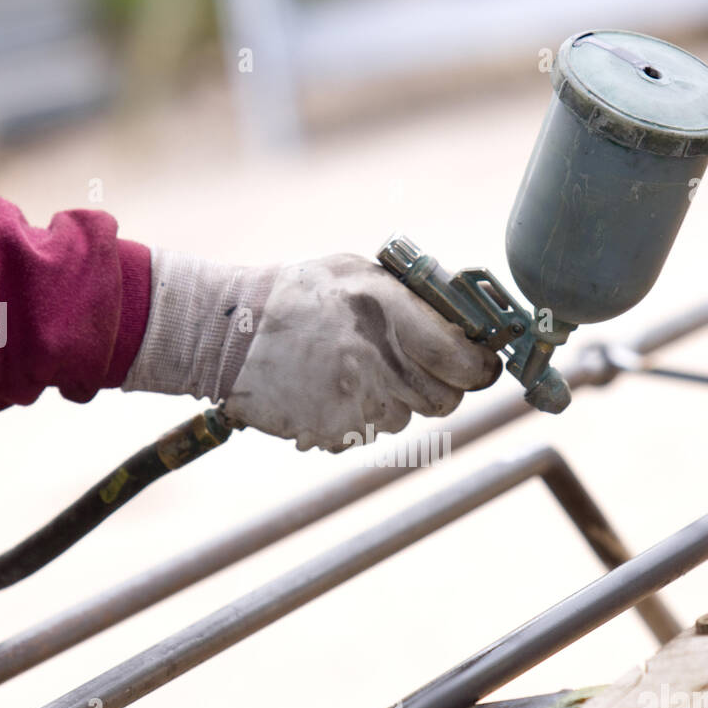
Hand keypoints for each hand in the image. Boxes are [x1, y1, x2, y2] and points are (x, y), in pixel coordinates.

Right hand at [224, 254, 500, 450]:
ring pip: (408, 418)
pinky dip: (361, 416)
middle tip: (416, 366)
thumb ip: (412, 298)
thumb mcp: (357, 273)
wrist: (227, 337)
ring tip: (357, 369)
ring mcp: (357, 404)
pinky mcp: (337, 434)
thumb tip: (463, 323)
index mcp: (387, 313)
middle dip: (441, 385)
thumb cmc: (296, 296)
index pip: (465, 361)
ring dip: (396, 400)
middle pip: (446, 400)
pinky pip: (371, 432)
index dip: (480, 366)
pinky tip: (332, 387)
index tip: (480, 363)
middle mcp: (378, 362)